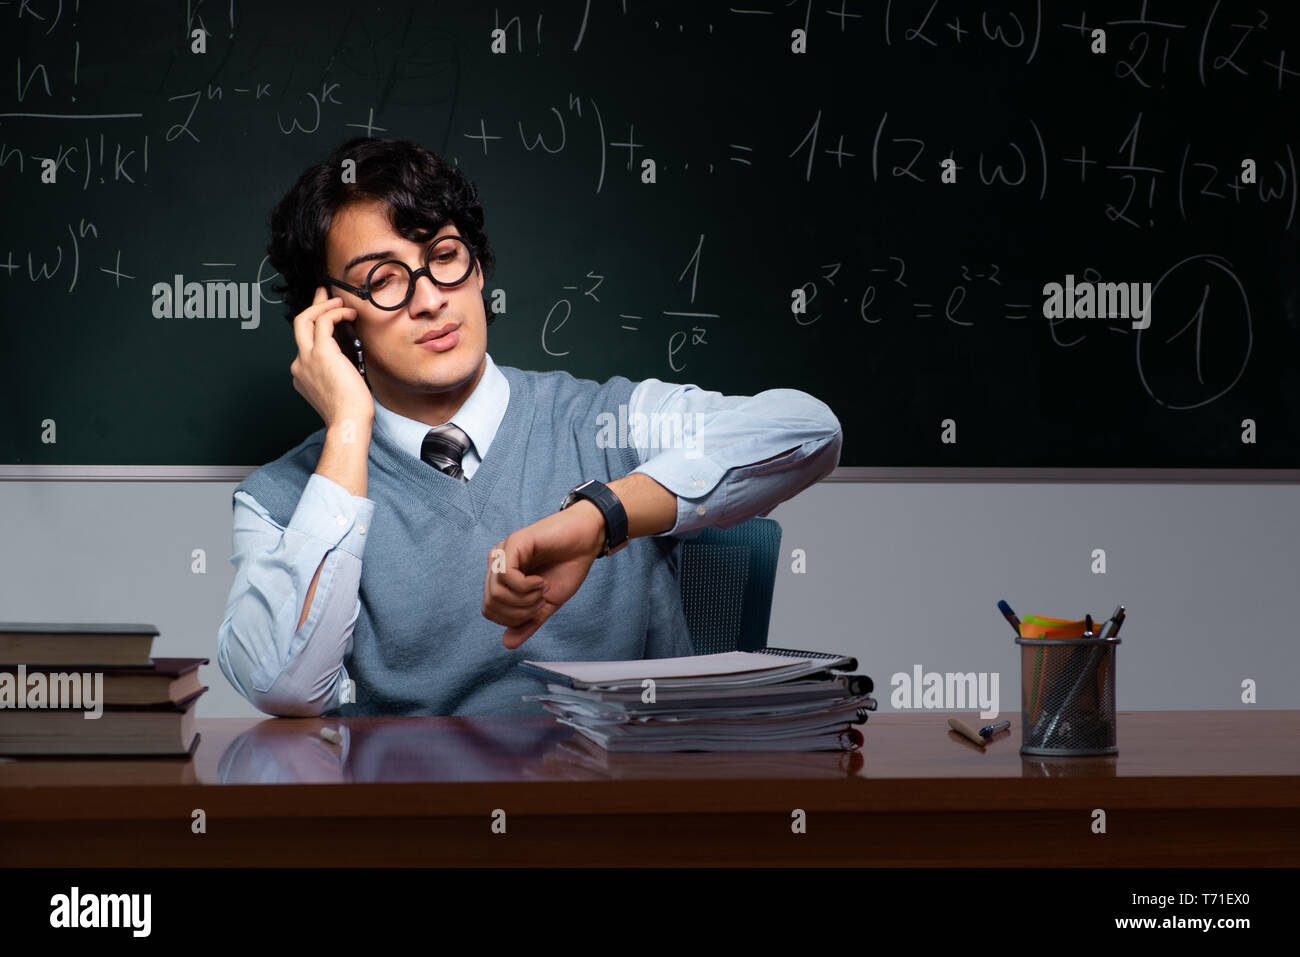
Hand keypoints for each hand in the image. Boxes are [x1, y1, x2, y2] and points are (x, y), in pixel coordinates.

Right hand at [289, 286, 372, 427]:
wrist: (347, 421)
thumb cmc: (349, 411)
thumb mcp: (338, 387)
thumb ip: (336, 370)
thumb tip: (349, 356)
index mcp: (302, 374)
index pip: (306, 343)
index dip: (317, 328)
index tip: (329, 318)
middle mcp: (300, 364)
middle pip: (298, 326)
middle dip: (311, 306)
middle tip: (323, 294)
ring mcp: (307, 358)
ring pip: (305, 319)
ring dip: (323, 306)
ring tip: (340, 302)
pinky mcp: (321, 353)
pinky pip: (324, 322)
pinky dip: (336, 313)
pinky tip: (348, 313)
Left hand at [482, 501, 606, 647]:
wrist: (587, 541)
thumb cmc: (567, 566)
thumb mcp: (547, 604)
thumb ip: (528, 622)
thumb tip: (506, 644)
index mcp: (501, 577)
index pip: (490, 610)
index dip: (513, 619)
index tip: (538, 607)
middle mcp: (497, 564)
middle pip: (490, 604)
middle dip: (519, 612)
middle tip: (541, 600)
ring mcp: (503, 552)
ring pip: (496, 592)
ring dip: (524, 599)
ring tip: (542, 589)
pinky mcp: (514, 543)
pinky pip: (506, 575)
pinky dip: (526, 586)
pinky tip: (541, 581)